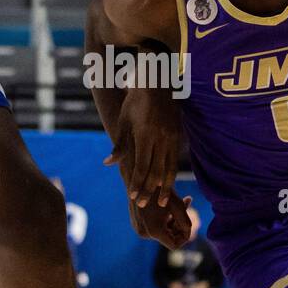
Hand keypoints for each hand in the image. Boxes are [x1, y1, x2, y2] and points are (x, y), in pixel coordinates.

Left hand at [105, 88, 181, 207]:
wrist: (157, 82)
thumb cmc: (134, 101)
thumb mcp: (124, 122)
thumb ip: (119, 145)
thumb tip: (109, 164)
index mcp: (146, 135)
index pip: (141, 166)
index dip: (137, 183)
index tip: (133, 196)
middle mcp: (161, 138)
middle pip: (156, 171)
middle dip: (150, 190)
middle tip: (144, 205)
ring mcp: (172, 137)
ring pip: (169, 168)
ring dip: (164, 187)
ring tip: (160, 201)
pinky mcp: (178, 135)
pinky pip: (175, 160)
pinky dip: (171, 174)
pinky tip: (167, 184)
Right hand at [129, 194, 192, 248]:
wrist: (139, 178)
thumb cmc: (160, 190)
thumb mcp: (178, 206)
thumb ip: (186, 223)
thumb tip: (188, 233)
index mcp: (154, 231)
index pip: (174, 245)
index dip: (184, 237)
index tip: (188, 224)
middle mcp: (144, 233)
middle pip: (168, 237)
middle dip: (178, 225)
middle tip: (186, 208)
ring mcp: (138, 229)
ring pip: (161, 231)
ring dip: (172, 220)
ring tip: (182, 202)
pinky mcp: (136, 223)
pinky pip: (153, 226)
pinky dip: (162, 219)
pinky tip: (168, 205)